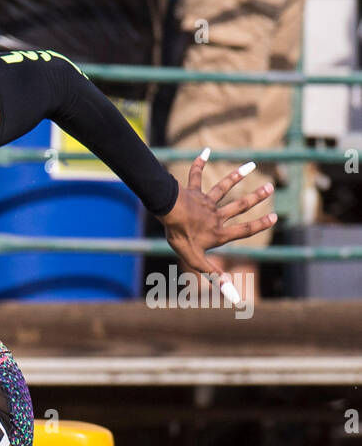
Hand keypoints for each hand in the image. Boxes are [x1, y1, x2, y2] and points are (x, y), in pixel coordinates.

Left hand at [160, 151, 275, 285]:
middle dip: (256, 197)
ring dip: (237, 176)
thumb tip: (233, 294)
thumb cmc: (181, 237)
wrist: (169, 213)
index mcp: (219, 231)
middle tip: (270, 187)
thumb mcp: (196, 260)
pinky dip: (199, 164)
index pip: (244, 230)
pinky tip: (205, 152)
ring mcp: (205, 201)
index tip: (275, 216)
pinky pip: (196, 176)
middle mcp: (216, 215)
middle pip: (239, 205)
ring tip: (252, 165)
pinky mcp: (193, 191)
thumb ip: (214, 274)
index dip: (260, 225)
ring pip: (224, 187)